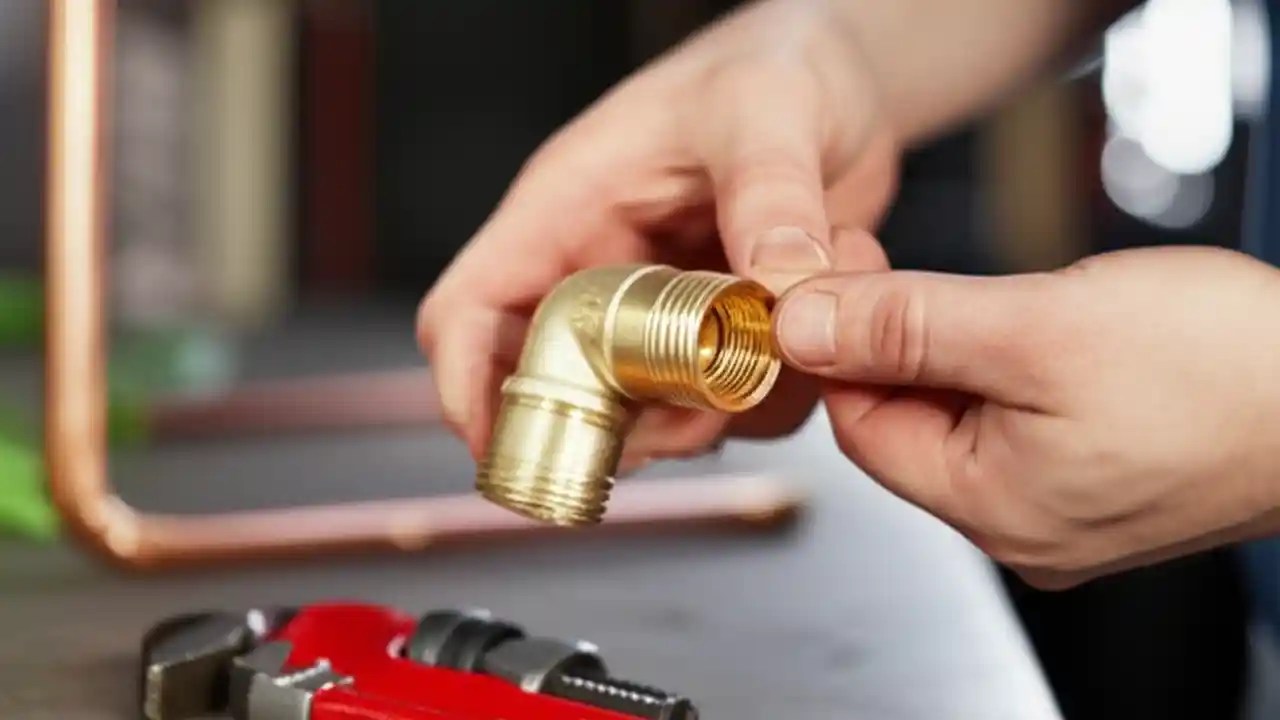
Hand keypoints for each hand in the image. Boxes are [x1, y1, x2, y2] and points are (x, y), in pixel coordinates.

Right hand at [418, 0, 898, 467]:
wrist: (842, 79)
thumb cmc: (774, 63)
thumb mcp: (767, 109)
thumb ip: (771, 194)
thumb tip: (777, 286)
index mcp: (566, 208)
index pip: (469, 309)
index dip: (466, 387)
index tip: (502, 450)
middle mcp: (600, 267)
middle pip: (549, 385)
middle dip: (606, 428)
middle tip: (680, 432)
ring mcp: (657, 309)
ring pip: (641, 410)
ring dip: (698, 419)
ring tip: (761, 380)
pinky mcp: (715, 333)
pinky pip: (722, 403)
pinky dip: (761, 403)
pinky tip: (805, 353)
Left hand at [773, 246, 1279, 587]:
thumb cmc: (1223, 370)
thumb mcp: (1036, 328)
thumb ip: (907, 327)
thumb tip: (803, 324)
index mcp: (992, 509)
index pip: (861, 425)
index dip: (837, 345)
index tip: (830, 278)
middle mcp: (1021, 528)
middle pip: (907, 424)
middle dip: (891, 342)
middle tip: (887, 265)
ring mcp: (1063, 511)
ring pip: (962, 419)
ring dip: (946, 350)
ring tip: (974, 292)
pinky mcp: (1102, 482)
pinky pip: (1017, 423)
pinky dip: (1001, 370)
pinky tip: (1025, 328)